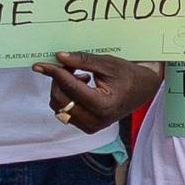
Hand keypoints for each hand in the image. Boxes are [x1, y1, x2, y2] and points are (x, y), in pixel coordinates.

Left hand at [41, 51, 159, 131]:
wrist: (144, 89)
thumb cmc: (128, 74)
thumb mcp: (107, 63)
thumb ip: (82, 60)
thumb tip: (59, 57)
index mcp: (102, 105)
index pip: (70, 87)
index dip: (54, 73)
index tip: (40, 65)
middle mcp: (96, 120)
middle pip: (60, 99)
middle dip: (58, 80)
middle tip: (68, 65)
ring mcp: (92, 126)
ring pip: (59, 108)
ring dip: (62, 89)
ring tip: (79, 76)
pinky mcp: (88, 127)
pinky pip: (66, 113)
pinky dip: (67, 98)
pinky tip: (81, 87)